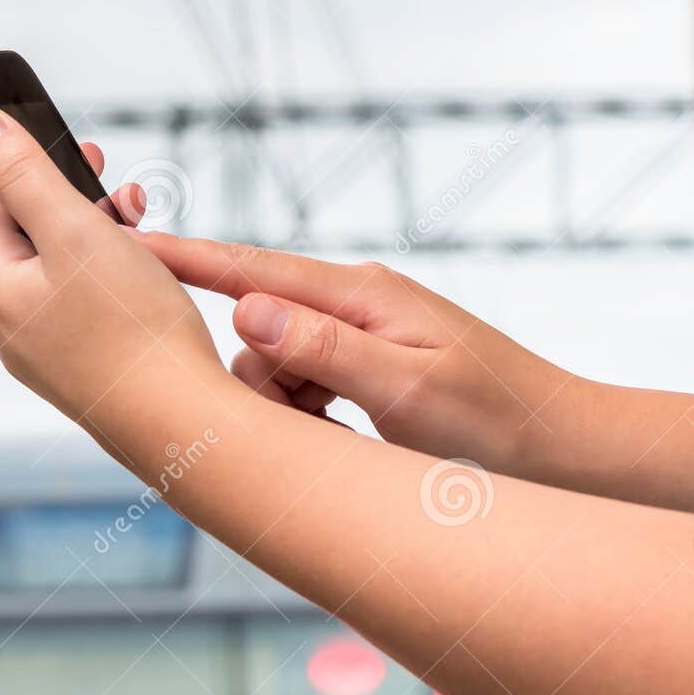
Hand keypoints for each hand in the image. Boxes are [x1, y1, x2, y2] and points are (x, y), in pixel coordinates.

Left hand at [0, 106, 242, 430]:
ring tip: (136, 213)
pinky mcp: (85, 368)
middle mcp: (12, 326)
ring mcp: (47, 352)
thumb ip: (20, 172)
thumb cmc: (134, 331)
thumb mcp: (74, 230)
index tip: (56, 132)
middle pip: (23, 234)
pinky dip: (110, 270)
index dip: (16, 157)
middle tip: (102, 164)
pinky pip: (84, 301)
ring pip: (60, 267)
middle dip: (65, 190)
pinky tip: (145, 267)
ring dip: (94, 227)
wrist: (184, 425)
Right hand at [134, 232, 570, 470]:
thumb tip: (244, 308)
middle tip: (318, 420)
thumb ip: (323, 348)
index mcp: (360, 295)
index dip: (185, 260)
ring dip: (291, 406)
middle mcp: (354, 302)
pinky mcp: (368, 363)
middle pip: (256, 328)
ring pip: (275, 362)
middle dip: (261, 380)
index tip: (127, 245)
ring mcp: (361, 332)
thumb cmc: (497, 422)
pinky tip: (350, 437)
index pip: (252, 269)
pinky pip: (304, 383)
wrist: (566, 449)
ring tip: (347, 435)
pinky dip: (311, 415)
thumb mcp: (407, 391)